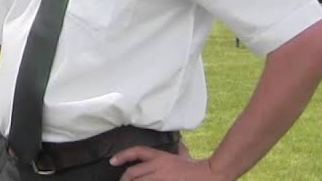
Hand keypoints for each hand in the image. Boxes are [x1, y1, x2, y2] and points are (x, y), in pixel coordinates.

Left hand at [111, 146, 228, 180]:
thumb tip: (180, 144)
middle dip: (124, 179)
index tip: (112, 161)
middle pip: (132, 173)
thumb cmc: (197, 166)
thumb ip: (178, 150)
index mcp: (160, 157)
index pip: (136, 152)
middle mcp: (157, 167)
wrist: (209, 175)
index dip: (122, 155)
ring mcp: (160, 179)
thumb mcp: (183, 155)